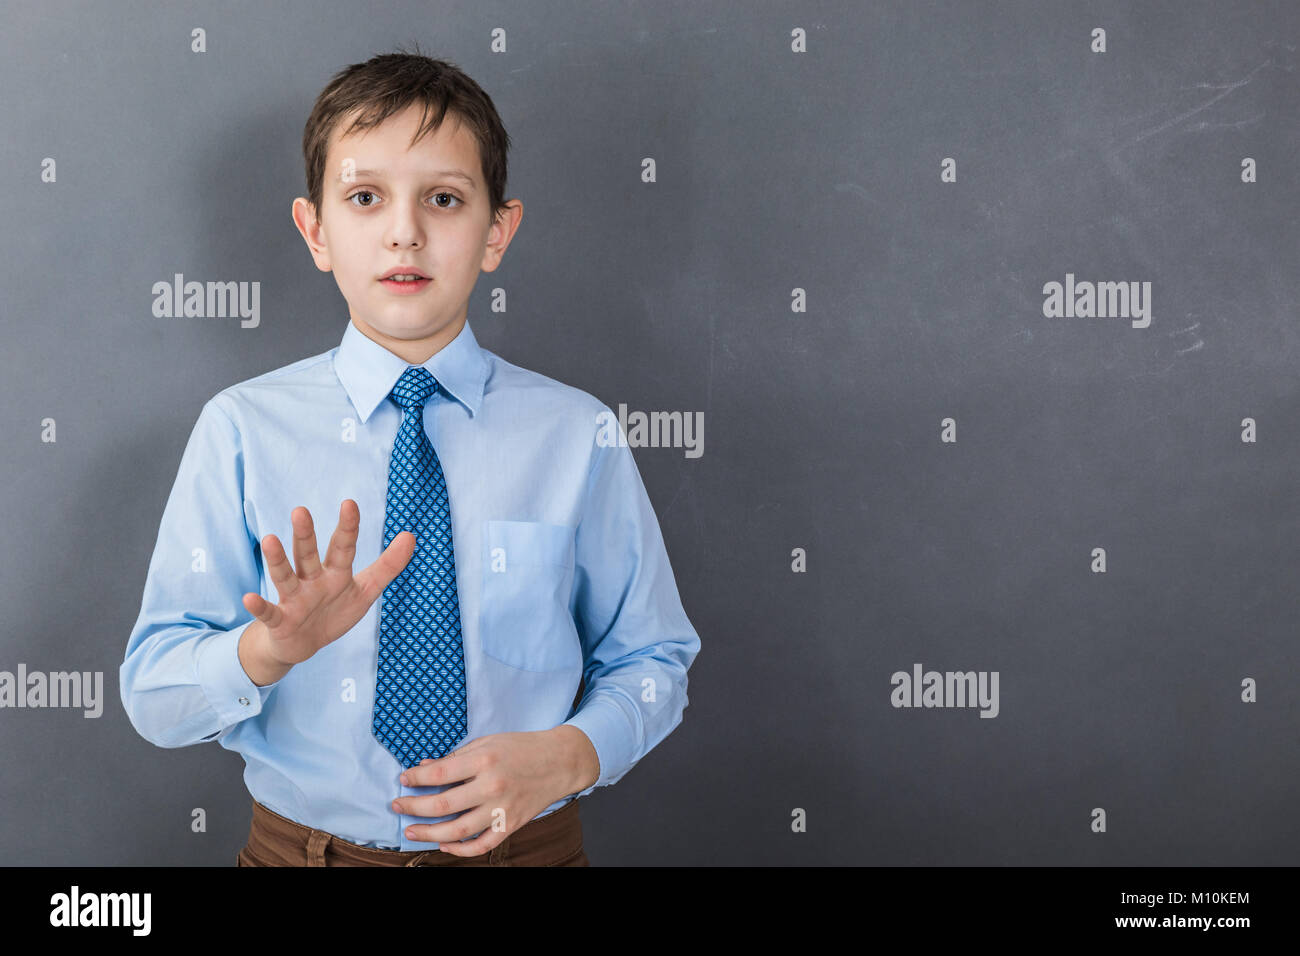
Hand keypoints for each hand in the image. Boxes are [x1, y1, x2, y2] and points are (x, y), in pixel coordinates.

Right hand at [242, 500, 415, 670]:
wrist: (303, 644)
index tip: (349, 503)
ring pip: (285, 576)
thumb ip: (388, 566)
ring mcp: (294, 599)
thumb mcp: (365, 590)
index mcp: (335, 572)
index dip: (347, 527)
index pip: (343, 546)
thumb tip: (411, 535)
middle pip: (308, 554)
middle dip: (305, 534)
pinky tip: (248, 598)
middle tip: (300, 511)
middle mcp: (312, 580)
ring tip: (270, 539)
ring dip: (277, 560)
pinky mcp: (280, 620)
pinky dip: (259, 607)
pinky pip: (269, 613)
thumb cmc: (334, 611)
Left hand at [392, 727, 597, 855]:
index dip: (415, 778)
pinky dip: (459, 850)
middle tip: (397, 805)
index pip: (439, 774)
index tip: (403, 780)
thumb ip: (456, 757)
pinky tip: (444, 845)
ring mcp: (501, 809)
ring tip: (412, 830)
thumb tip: (425, 768)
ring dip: (428, 833)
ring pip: (457, 831)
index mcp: (484, 760)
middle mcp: (492, 786)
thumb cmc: (521, 748)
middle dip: (413, 806)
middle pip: (442, 805)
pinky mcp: (510, 825)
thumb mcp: (487, 743)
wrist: (559, 761)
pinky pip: (481, 845)